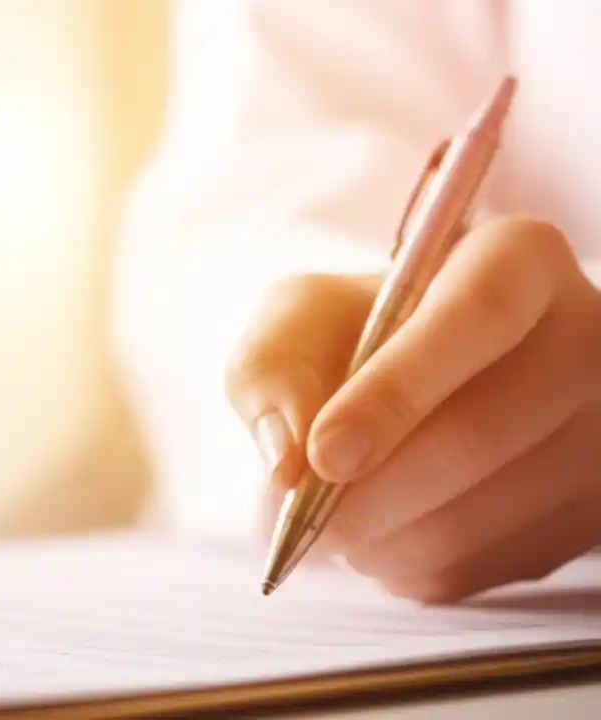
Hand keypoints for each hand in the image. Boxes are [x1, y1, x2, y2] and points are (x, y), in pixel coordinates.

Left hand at [227, 217, 600, 602]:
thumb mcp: (297, 320)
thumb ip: (271, 369)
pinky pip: (488, 565)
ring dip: (380, 541)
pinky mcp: (590, 513)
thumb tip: (286, 458)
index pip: (477, 315)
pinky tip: (380, 537)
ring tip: (327, 528)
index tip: (323, 456)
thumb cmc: (355, 336)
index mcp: (518, 259)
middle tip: (297, 521)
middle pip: (479, 434)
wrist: (421, 384)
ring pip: (482, 515)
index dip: (395, 392)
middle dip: (367, 496)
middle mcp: (585, 337)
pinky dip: (411, 568)